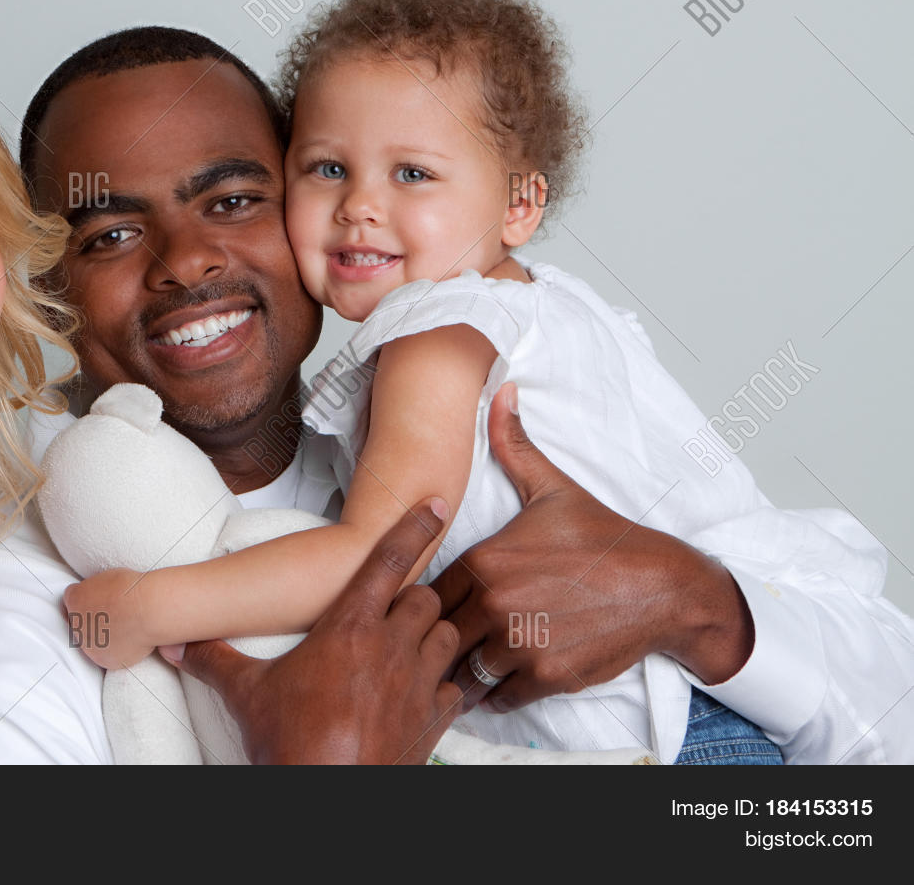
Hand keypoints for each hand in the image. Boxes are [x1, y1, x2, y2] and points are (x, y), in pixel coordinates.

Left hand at [62, 568, 156, 669]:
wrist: (147, 611)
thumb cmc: (132, 590)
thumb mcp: (108, 578)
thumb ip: (96, 589)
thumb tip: (101, 596)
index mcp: (74, 599)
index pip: (72, 599)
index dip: (86, 599)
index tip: (97, 600)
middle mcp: (75, 624)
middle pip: (79, 622)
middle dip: (92, 620)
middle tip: (112, 614)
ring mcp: (89, 645)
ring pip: (93, 642)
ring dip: (103, 636)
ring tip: (123, 627)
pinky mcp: (104, 660)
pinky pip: (109, 655)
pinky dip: (118, 649)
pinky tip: (129, 638)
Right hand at [169, 502, 463, 763]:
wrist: (327, 796)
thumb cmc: (290, 744)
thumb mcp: (246, 695)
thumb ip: (213, 660)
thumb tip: (173, 644)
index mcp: (349, 628)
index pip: (389, 560)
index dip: (414, 526)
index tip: (434, 503)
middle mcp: (391, 647)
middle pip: (424, 597)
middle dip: (413, 598)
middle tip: (395, 610)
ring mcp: (417, 684)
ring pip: (446, 636)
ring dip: (432, 635)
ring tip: (411, 644)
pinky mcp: (432, 721)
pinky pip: (453, 687)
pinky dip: (443, 684)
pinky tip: (422, 691)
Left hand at [434, 382, 753, 714]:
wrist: (663, 587)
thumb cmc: (604, 538)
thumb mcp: (553, 487)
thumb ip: (514, 445)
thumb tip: (500, 391)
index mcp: (484, 560)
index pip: (426, 593)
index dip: (425, 604)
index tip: (431, 608)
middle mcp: (495, 603)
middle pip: (438, 635)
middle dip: (437, 641)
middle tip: (439, 643)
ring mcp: (520, 644)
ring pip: (464, 670)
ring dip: (462, 671)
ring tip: (465, 666)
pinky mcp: (546, 677)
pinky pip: (498, 696)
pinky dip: (495, 693)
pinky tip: (500, 680)